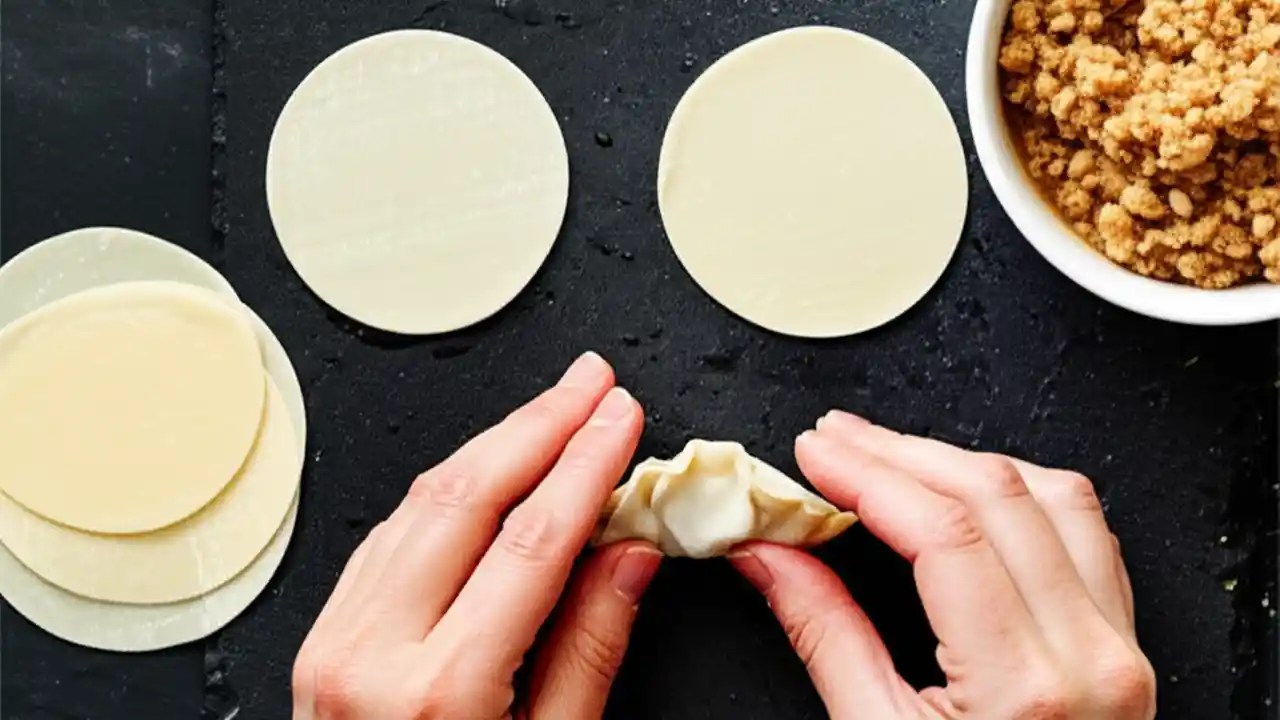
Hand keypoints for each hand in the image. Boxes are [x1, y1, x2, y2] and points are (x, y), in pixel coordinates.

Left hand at [292, 353, 661, 718]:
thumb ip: (589, 651)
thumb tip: (627, 551)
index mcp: (441, 692)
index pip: (531, 540)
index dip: (585, 465)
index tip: (621, 418)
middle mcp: (372, 654)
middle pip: (465, 496)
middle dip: (537, 425)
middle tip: (591, 384)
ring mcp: (335, 643)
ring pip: (418, 502)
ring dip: (492, 444)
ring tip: (552, 412)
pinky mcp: (323, 639)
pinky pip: (387, 536)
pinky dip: (444, 491)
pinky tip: (486, 469)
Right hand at [730, 411, 1155, 718]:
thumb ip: (824, 634)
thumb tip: (769, 554)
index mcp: (1024, 687)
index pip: (945, 529)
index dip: (869, 473)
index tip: (814, 453)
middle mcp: (1090, 657)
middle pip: (998, 494)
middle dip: (903, 451)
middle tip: (834, 440)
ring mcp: (1119, 649)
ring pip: (1054, 495)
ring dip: (963, 461)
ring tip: (890, 455)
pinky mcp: (1124, 647)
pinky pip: (1086, 531)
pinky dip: (1020, 492)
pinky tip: (969, 490)